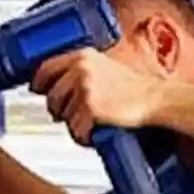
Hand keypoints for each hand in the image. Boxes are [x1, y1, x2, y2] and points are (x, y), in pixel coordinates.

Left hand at [31, 49, 163, 145]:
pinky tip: (98, 129)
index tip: (37, 89)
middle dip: (61, 110)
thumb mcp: (102, 66)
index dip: (39, 83)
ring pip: (63, 117)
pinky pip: (75, 130)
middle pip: (51, 98)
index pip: (44, 69)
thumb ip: (77, 70)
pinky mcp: (90, 109)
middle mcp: (80, 70)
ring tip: (95, 119)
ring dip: (75, 124)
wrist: (155, 100)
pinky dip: (84, 135)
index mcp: (82, 57)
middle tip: (80, 113)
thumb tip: (48, 82)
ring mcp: (85, 89)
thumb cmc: (132, 87)